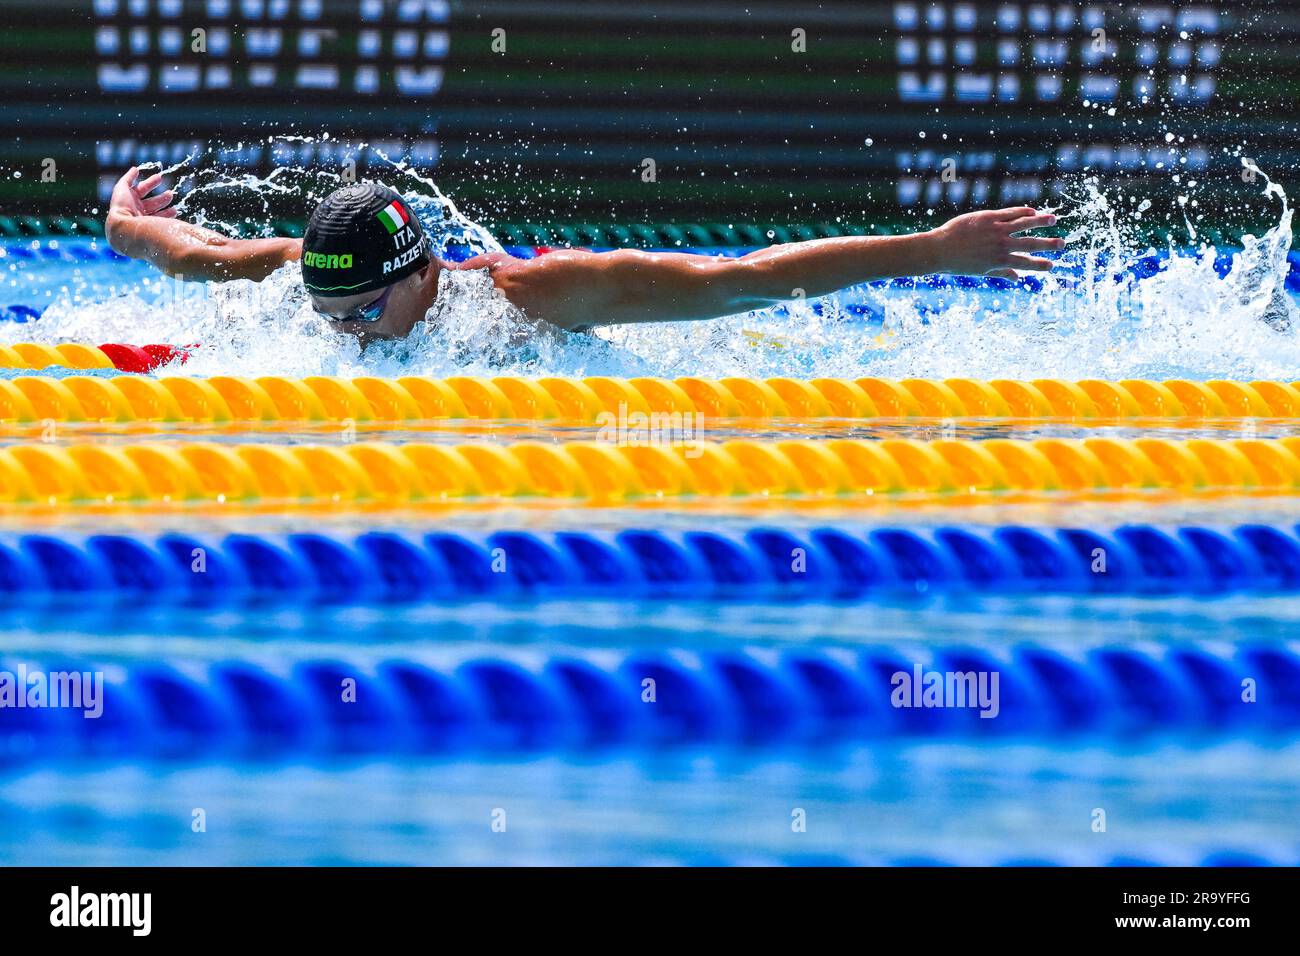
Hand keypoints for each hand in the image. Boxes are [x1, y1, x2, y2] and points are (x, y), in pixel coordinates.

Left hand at [107, 165, 176, 221]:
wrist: (124, 226)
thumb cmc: (122, 206)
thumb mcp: (122, 188)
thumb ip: (129, 178)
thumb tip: (135, 169)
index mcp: (129, 200)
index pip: (142, 189)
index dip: (150, 183)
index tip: (160, 178)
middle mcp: (136, 210)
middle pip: (151, 202)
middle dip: (161, 197)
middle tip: (171, 193)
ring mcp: (143, 220)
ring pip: (157, 212)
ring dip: (165, 207)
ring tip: (174, 205)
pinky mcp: (149, 227)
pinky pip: (160, 221)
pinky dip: (168, 216)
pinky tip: (174, 212)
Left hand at [929, 206, 1062, 278]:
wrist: (939, 249)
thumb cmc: (958, 262)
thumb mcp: (980, 271)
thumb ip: (1000, 273)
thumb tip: (1017, 278)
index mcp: (999, 261)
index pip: (1025, 264)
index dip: (1040, 265)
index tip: (1051, 266)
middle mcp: (1001, 246)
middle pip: (1030, 244)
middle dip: (1048, 245)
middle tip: (1062, 245)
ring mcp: (996, 230)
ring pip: (1024, 224)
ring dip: (1041, 222)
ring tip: (1053, 220)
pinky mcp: (989, 217)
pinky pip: (1010, 213)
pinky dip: (1023, 212)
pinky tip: (1033, 211)